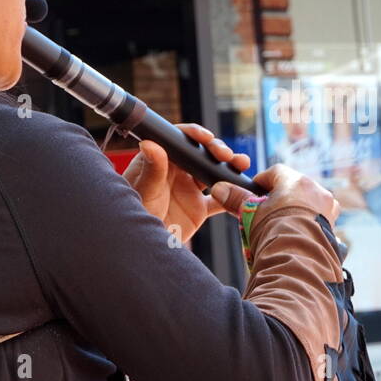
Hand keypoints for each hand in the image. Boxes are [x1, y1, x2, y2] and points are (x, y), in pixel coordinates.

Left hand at [124, 124, 251, 242]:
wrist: (143, 247)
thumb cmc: (136, 215)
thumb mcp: (144, 191)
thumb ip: (152, 169)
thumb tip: (149, 143)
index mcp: (160, 162)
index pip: (179, 140)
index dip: (194, 134)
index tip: (206, 137)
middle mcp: (177, 172)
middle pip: (201, 153)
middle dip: (217, 149)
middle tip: (225, 155)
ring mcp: (189, 189)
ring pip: (214, 171)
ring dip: (231, 166)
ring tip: (241, 164)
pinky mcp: (200, 209)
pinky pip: (222, 199)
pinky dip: (235, 196)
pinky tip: (244, 191)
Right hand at [209, 163, 341, 225]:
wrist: (298, 259)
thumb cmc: (274, 233)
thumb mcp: (250, 214)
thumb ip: (236, 199)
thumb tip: (220, 188)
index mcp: (295, 181)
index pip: (275, 172)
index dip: (261, 182)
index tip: (253, 193)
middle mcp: (316, 189)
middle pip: (293, 186)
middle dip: (279, 198)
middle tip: (265, 213)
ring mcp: (328, 207)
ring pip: (307, 202)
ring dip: (295, 209)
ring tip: (281, 226)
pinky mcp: (333, 224)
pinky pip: (317, 218)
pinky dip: (307, 223)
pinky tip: (295, 235)